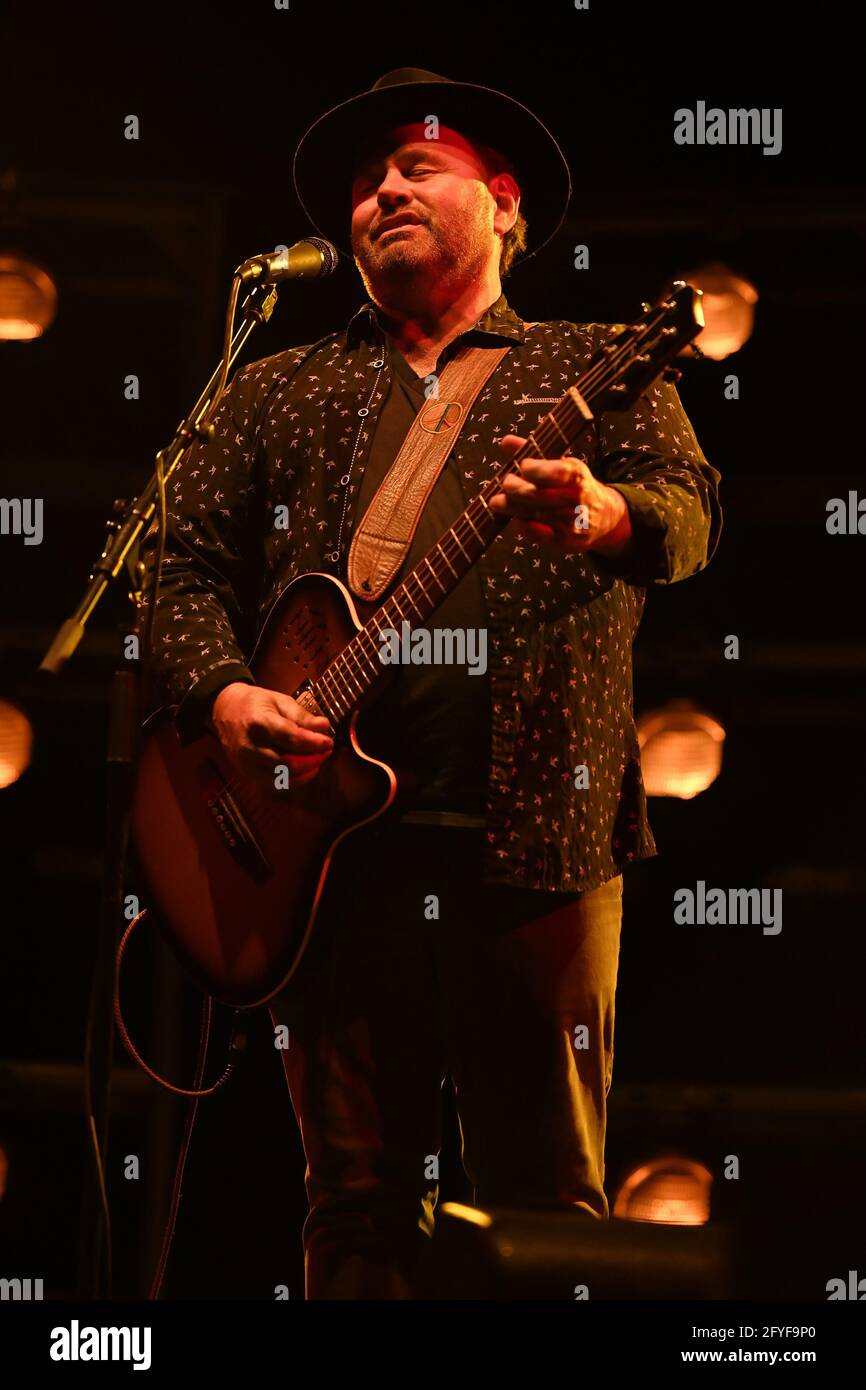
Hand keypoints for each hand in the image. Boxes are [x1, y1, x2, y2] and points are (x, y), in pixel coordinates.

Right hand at [210, 682, 333, 789]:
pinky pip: (274, 785)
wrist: (225, 711)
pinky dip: (294, 781)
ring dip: (306, 772)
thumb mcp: (279, 700)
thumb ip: (302, 716)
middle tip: (326, 751)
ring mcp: (246, 763)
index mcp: (258, 722)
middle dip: (313, 759)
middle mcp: (249, 746)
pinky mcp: (247, 774)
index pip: (290, 738)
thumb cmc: (255, 703)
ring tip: (318, 760)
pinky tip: (306, 771)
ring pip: (282, 777)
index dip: (313, 743)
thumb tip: (324, 727)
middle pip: (288, 763)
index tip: (328, 741)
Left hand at [487, 435, 632, 554]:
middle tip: (505, 483)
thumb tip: (506, 441)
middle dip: (514, 488)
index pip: (553, 472)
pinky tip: (515, 518)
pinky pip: (536, 534)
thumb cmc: (576, 486)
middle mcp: (576, 500)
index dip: (533, 468)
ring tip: (496, 502)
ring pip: (532, 514)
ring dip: (510, 507)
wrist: (604, 516)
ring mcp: (569, 522)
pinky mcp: (563, 540)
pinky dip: (521, 526)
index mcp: (577, 476)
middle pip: (535, 495)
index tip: (522, 465)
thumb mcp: (564, 465)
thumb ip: (535, 453)